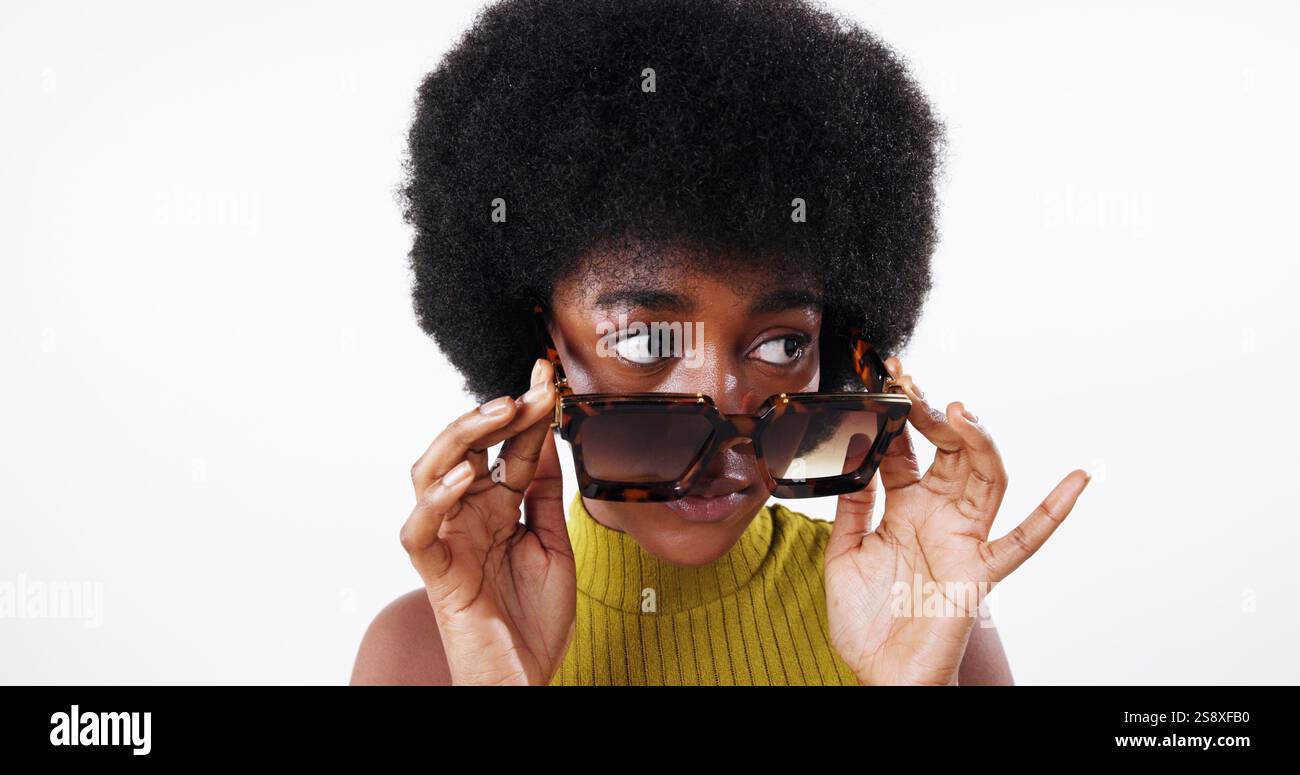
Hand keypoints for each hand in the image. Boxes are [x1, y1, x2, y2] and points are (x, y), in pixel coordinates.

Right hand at [400, 359, 575, 684]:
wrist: (523, 677)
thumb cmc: (533, 619)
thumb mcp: (553, 543)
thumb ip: (546, 495)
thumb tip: (549, 439)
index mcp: (498, 506)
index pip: (509, 447)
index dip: (528, 412)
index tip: (547, 376)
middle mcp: (468, 515)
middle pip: (464, 448)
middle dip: (494, 412)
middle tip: (529, 391)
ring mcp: (449, 540)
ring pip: (428, 473)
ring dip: (461, 438)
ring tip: (496, 415)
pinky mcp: (437, 573)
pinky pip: (418, 531)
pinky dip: (434, 502)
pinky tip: (463, 479)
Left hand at [825, 357, 1089, 684]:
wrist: (881, 675)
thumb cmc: (865, 622)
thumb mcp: (843, 555)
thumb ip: (851, 510)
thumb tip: (852, 458)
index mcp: (902, 509)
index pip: (903, 451)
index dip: (895, 418)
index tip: (882, 381)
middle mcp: (938, 516)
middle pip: (947, 452)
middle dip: (933, 416)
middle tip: (912, 385)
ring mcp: (964, 539)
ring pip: (983, 477)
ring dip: (976, 441)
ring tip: (958, 410)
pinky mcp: (982, 571)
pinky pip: (1025, 540)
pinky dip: (1055, 510)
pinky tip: (1079, 478)